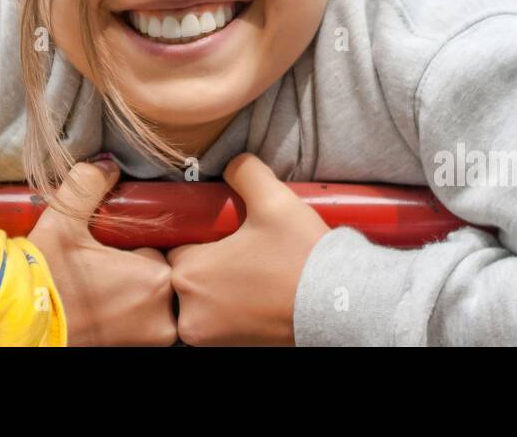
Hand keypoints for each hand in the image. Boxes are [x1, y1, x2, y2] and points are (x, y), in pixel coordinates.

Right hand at [27, 158, 177, 346]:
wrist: (16, 323)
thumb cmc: (44, 276)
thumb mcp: (64, 220)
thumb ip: (89, 183)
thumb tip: (107, 165)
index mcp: (155, 280)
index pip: (163, 251)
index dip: (139, 245)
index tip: (115, 245)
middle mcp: (162, 317)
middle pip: (160, 278)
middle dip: (137, 270)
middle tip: (103, 265)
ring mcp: (149, 341)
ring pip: (151, 303)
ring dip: (133, 294)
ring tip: (99, 286)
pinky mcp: (132, 352)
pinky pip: (140, 324)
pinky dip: (125, 314)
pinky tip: (98, 305)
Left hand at [166, 153, 330, 345]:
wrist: (340, 305)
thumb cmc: (302, 255)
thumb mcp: (274, 198)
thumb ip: (245, 171)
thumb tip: (233, 164)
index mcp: (190, 274)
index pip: (177, 247)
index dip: (200, 237)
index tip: (224, 234)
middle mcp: (190, 313)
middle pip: (186, 276)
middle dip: (209, 263)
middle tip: (242, 253)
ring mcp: (209, 338)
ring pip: (201, 300)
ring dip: (218, 287)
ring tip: (252, 273)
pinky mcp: (228, 351)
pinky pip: (218, 321)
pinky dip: (231, 309)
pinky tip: (257, 293)